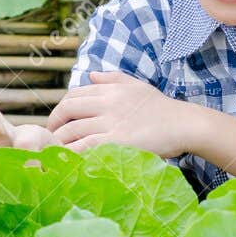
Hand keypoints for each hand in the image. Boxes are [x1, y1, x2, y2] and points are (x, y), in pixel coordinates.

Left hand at [47, 71, 190, 155]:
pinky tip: (68, 160)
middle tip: (51, 138)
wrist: (184, 124)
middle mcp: (107, 103)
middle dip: (54, 125)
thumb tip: (91, 76)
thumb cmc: (161, 108)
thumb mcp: (137, 86)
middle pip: (68, 110)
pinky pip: (85, 147)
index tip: (57, 123)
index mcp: (110, 89)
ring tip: (56, 153)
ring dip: (60, 142)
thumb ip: (112, 78)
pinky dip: (72, 154)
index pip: (73, 95)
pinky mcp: (117, 142)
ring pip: (73, 131)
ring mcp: (112, 122)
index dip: (59, 109)